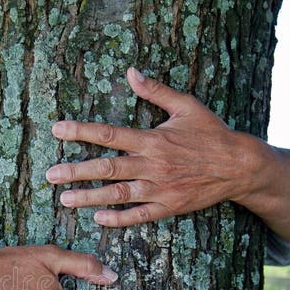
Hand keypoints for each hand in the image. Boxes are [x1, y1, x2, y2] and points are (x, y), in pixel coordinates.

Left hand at [46, 67, 249, 226]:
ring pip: (118, 194)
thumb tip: (131, 71)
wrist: (239, 166)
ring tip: (65, 199)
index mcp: (153, 139)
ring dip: (89, 197)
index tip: (57, 130)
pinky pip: (139, 215)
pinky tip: (98, 218)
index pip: (109, 134)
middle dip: (76, 171)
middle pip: (107, 168)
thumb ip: (156, 91)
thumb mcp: (186, 106)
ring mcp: (160, 189)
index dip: (81, 131)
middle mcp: (152, 165)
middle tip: (49, 175)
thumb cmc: (212, 133)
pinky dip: (118, 218)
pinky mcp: (169, 206)